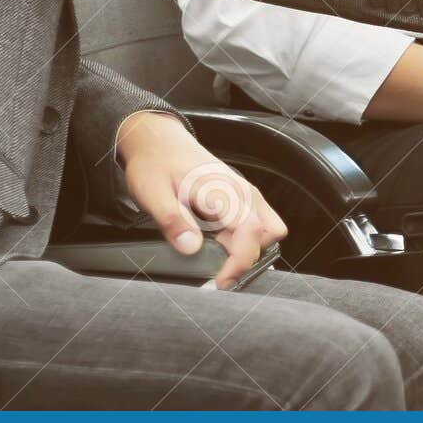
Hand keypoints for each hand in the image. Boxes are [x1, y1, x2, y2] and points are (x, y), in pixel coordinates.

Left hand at [116, 111, 286, 289]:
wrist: (158, 141)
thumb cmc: (155, 164)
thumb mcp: (152, 194)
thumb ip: (173, 222)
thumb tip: (191, 249)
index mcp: (222, 189)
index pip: (251, 231)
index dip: (240, 262)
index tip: (220, 282)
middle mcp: (240, 190)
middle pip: (269, 232)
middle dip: (247, 258)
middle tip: (216, 273)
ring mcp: (243, 192)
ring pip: (268, 228)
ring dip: (248, 249)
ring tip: (217, 260)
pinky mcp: (240, 197)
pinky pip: (258, 222)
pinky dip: (245, 240)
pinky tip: (219, 245)